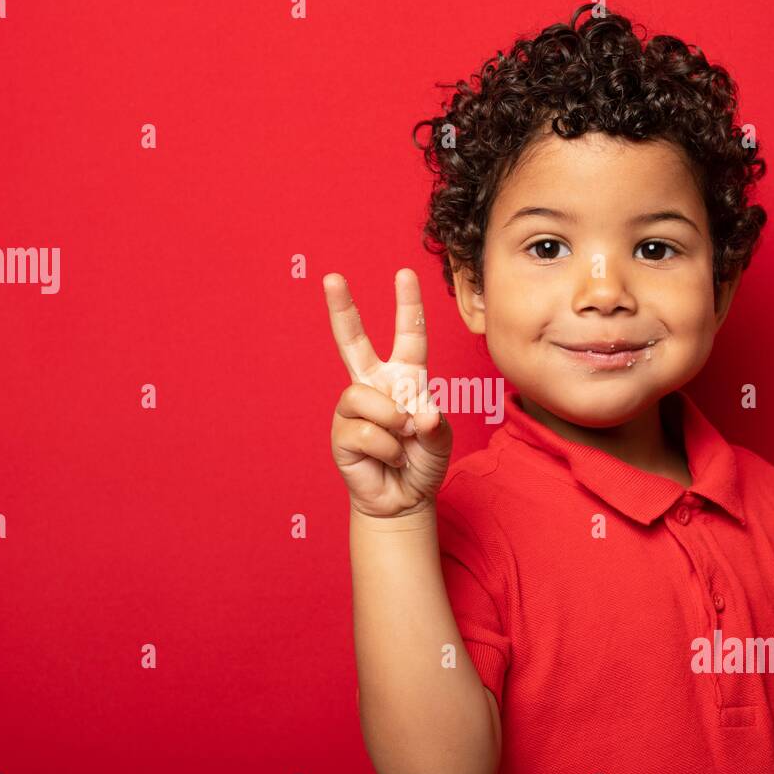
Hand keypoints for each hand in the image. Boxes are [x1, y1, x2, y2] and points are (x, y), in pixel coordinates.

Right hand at [323, 268, 453, 518]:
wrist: (404, 499)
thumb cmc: (422, 462)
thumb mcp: (440, 439)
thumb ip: (435, 423)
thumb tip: (418, 413)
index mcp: (404, 377)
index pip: (408, 336)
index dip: (407, 306)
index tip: (404, 273)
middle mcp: (375, 386)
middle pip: (353, 342)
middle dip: (342, 309)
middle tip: (332, 277)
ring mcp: (355, 409)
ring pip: (366, 397)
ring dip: (392, 423)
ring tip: (402, 441)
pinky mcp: (341, 434)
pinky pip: (364, 431)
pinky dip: (386, 449)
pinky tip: (389, 459)